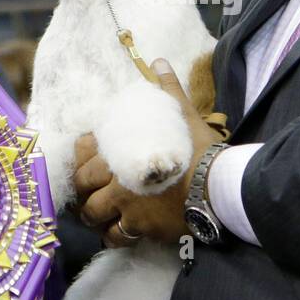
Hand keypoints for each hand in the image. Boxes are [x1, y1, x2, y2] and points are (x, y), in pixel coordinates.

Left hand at [72, 59, 224, 247]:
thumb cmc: (198, 147)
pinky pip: (114, 237)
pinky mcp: (139, 227)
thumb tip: (159, 62)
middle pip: (83, 185)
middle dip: (83, 189)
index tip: (88, 161)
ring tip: (101, 215)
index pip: (83, 150)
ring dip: (94, 215)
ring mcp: (125, 204)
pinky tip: (119, 233)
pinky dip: (113, 236)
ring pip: (93, 214)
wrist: (218, 183)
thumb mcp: (181, 113)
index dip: (82, 156)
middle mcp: (116, 177)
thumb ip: (167, 89)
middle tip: (91, 191)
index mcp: (121, 147)